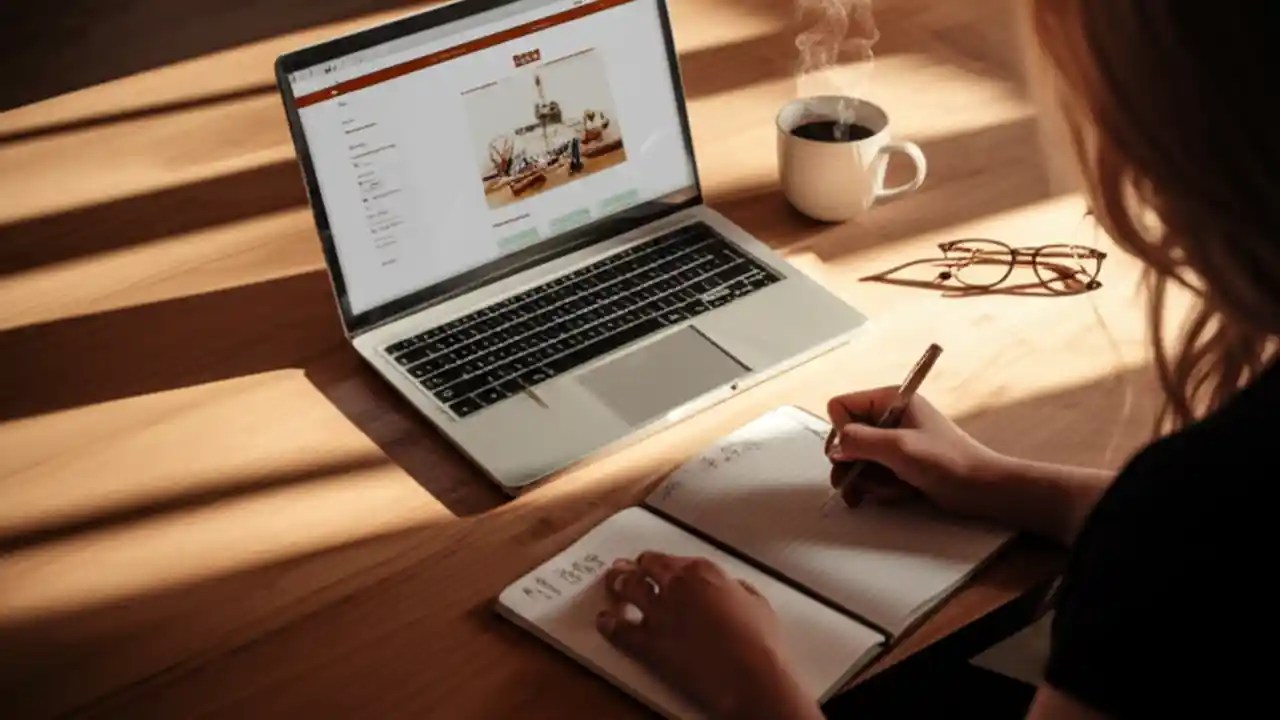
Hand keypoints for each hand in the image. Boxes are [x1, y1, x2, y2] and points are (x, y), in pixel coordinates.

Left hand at [596, 552, 821, 719]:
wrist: (749, 677)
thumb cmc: (761, 642)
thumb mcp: (756, 603)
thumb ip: (737, 589)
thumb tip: (730, 589)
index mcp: (702, 571)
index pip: (669, 559)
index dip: (658, 563)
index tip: (653, 566)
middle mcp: (675, 585)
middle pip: (644, 568)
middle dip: (633, 567)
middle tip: (625, 568)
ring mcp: (658, 613)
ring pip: (627, 589)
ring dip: (617, 585)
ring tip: (612, 585)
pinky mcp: (647, 643)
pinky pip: (619, 629)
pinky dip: (608, 624)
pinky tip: (603, 621)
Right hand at [826, 386, 1003, 517]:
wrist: (983, 488)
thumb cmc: (948, 461)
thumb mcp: (900, 448)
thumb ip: (860, 441)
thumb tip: (834, 447)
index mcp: (890, 400)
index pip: (841, 407)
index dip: (841, 431)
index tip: (854, 453)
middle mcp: (888, 417)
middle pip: (845, 436)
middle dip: (850, 463)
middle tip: (854, 484)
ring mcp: (893, 441)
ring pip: (856, 459)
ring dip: (865, 479)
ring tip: (886, 491)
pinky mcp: (898, 463)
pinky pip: (872, 473)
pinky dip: (878, 487)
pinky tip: (896, 494)